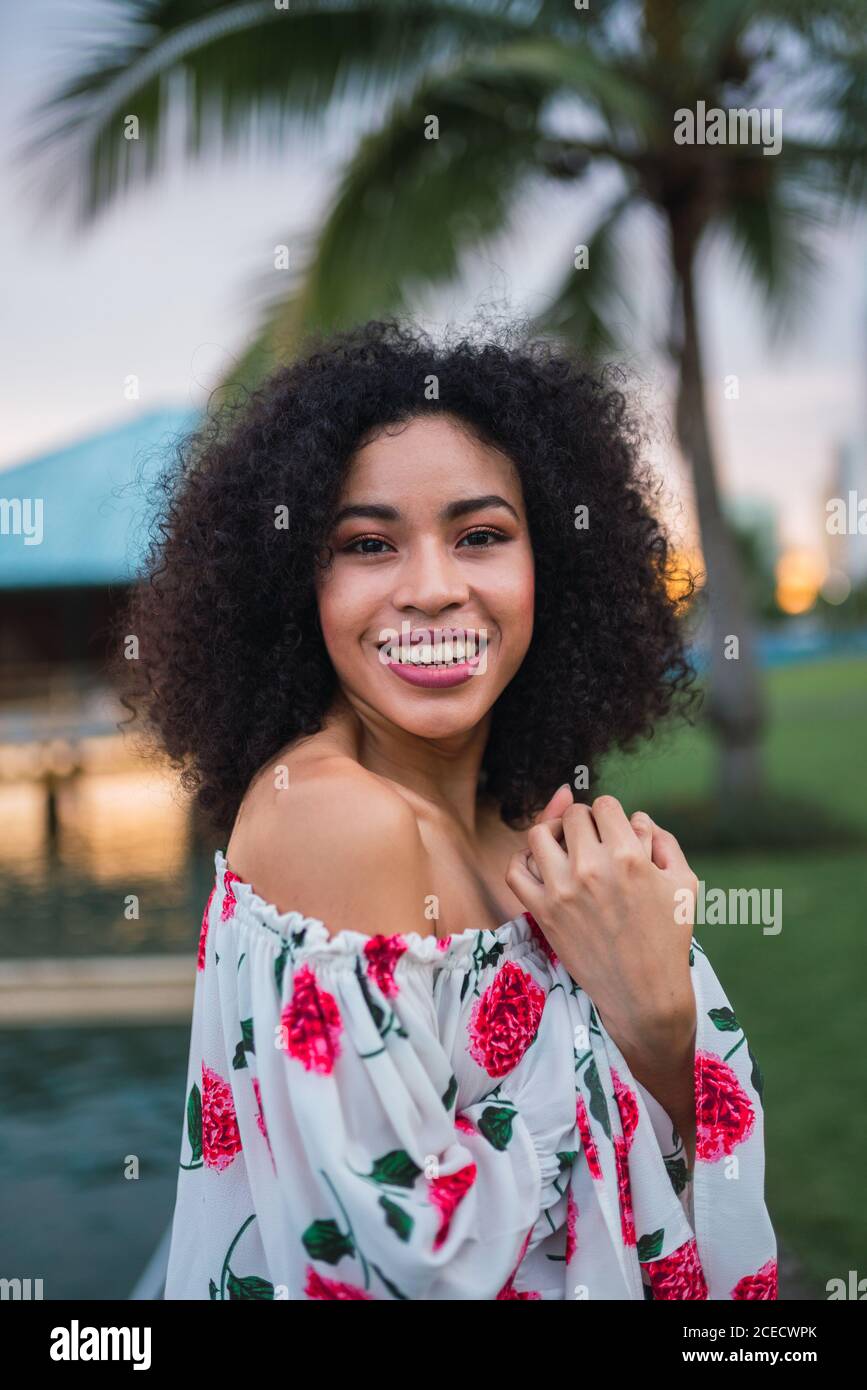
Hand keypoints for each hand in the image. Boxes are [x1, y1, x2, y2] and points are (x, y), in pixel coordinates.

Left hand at [507, 796, 697, 1053]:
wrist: (643, 993)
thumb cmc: (668, 937)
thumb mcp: (684, 884)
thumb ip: (664, 841)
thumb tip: (636, 816)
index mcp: (628, 856)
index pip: (604, 805)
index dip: (608, 813)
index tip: (611, 829)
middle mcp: (591, 867)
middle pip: (572, 816)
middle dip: (582, 821)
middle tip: (590, 839)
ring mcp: (562, 890)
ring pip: (538, 834)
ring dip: (551, 834)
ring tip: (563, 845)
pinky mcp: (542, 912)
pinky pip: (515, 870)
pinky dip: (524, 861)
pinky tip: (541, 865)